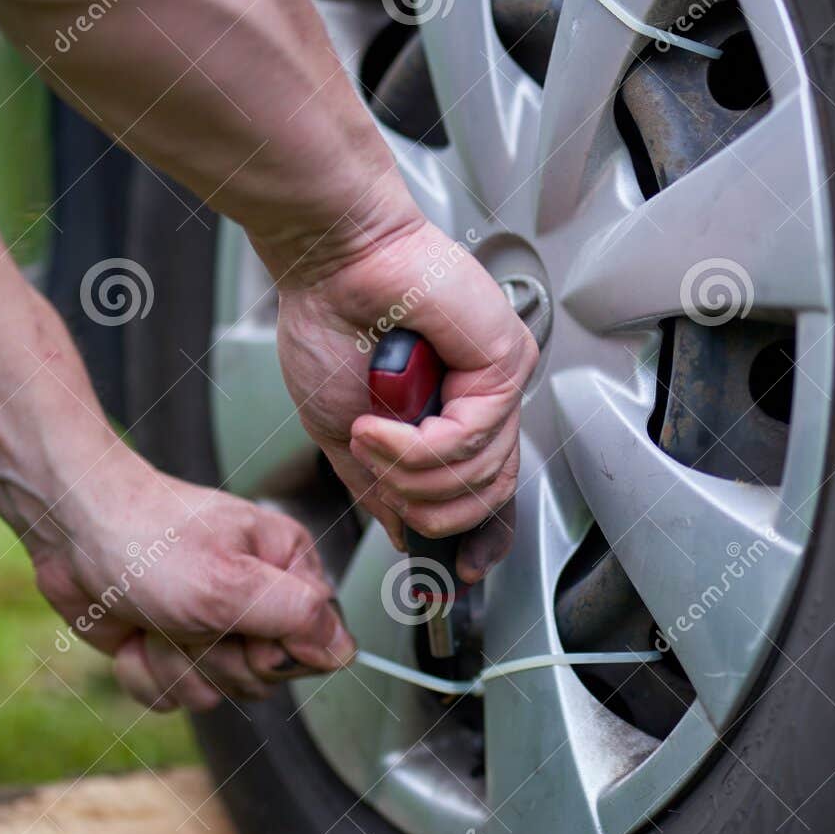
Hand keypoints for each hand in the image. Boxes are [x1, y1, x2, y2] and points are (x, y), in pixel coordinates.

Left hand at [29, 460, 352, 711]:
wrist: (68, 529)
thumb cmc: (145, 538)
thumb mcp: (231, 582)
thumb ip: (299, 617)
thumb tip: (345, 651)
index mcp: (285, 569)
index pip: (316, 645)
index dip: (275, 653)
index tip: (241, 628)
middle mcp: (255, 600)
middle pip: (263, 679)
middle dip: (215, 658)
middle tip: (188, 617)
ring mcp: (211, 627)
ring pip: (214, 694)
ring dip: (174, 664)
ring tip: (156, 619)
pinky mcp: (171, 648)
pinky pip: (172, 697)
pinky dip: (145, 673)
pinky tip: (134, 635)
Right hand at [273, 219, 538, 582]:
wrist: (329, 263)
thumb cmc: (330, 323)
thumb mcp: (342, 430)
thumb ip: (379, 483)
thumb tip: (404, 531)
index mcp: (450, 414)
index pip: (486, 492)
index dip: (475, 536)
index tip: (457, 570)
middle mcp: (481, 400)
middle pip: (486, 495)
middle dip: (423, 504)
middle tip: (377, 469)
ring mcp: (496, 382)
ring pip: (478, 477)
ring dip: (410, 472)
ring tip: (371, 434)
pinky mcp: (505, 361)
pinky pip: (472, 441)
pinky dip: (417, 446)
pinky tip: (383, 422)